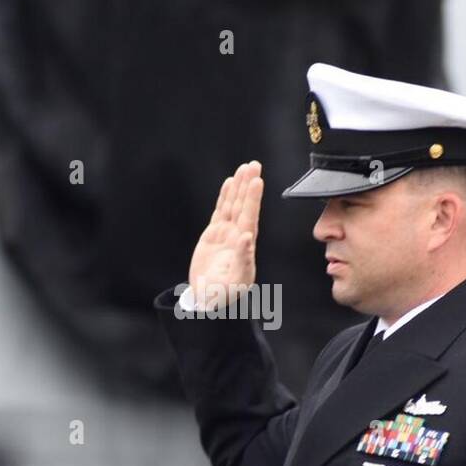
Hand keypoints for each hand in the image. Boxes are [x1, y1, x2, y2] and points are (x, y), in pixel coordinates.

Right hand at [186, 160, 262, 310]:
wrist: (209, 300)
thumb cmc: (225, 295)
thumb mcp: (236, 281)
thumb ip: (243, 259)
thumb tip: (247, 237)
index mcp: (245, 246)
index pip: (250, 217)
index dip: (253, 199)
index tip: (257, 182)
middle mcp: (238, 236)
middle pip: (244, 206)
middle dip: (248, 186)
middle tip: (254, 165)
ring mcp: (226, 234)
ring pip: (233, 205)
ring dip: (239, 187)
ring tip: (244, 168)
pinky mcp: (213, 235)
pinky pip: (221, 211)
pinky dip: (225, 197)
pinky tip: (229, 183)